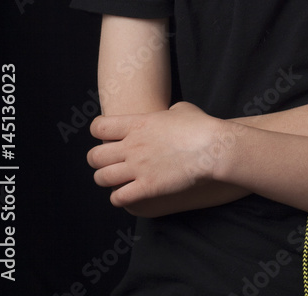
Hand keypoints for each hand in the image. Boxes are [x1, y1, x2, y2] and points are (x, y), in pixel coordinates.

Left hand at [87, 101, 226, 207]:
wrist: (213, 148)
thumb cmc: (201, 126)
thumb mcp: (181, 109)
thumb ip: (167, 113)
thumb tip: (169, 115)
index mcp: (138, 123)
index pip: (98, 126)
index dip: (99, 131)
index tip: (107, 136)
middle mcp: (132, 146)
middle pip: (94, 156)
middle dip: (97, 160)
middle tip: (108, 162)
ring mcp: (138, 168)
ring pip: (102, 178)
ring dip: (105, 180)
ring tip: (115, 180)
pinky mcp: (147, 188)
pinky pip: (119, 198)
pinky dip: (118, 198)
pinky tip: (126, 195)